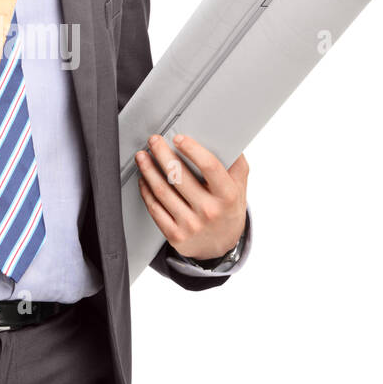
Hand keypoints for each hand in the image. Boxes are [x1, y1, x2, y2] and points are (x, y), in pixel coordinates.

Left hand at [135, 133, 247, 259]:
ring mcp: (191, 225)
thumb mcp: (240, 187)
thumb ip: (235, 164)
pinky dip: (146, 190)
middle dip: (162, 154)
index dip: (192, 149)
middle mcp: (209, 211)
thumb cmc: (228, 210)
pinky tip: (144, 179)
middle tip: (154, 140)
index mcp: (227, 196)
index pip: (210, 166)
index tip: (179, 138)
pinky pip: (155, 208)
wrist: (221, 246)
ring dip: (148, 170)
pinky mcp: (175, 235)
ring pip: (162, 191)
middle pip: (179, 176)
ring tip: (142, 156)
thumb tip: (224, 138)